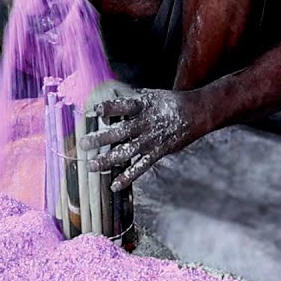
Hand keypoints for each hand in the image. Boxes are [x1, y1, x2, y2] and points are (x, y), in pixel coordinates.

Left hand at [78, 89, 206, 191]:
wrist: (197, 113)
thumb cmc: (168, 102)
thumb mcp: (150, 95)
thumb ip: (129, 100)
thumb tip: (104, 99)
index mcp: (144, 105)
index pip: (124, 105)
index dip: (110, 108)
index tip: (94, 111)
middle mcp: (146, 123)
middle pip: (120, 131)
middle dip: (100, 138)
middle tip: (83, 144)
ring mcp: (152, 140)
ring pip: (127, 151)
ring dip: (108, 160)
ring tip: (91, 166)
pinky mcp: (158, 152)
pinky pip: (141, 166)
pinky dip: (128, 176)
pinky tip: (114, 184)